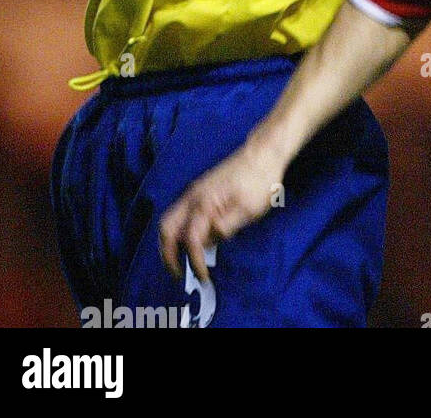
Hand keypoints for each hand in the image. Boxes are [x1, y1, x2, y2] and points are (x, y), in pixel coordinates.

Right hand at [159, 139, 284, 282]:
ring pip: (170, 220)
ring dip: (171, 242)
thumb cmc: (260, 180)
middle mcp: (193, 196)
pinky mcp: (200, 190)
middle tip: (179, 273)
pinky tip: (194, 240)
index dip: (195, 262)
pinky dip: (178, 231)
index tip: (203, 277)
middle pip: (166, 229)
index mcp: (204, 203)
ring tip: (183, 261)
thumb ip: (226, 227)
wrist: (264, 152)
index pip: (191, 240)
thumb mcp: (249, 209)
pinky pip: (180, 214)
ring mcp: (194, 192)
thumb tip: (210, 241)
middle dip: (168, 254)